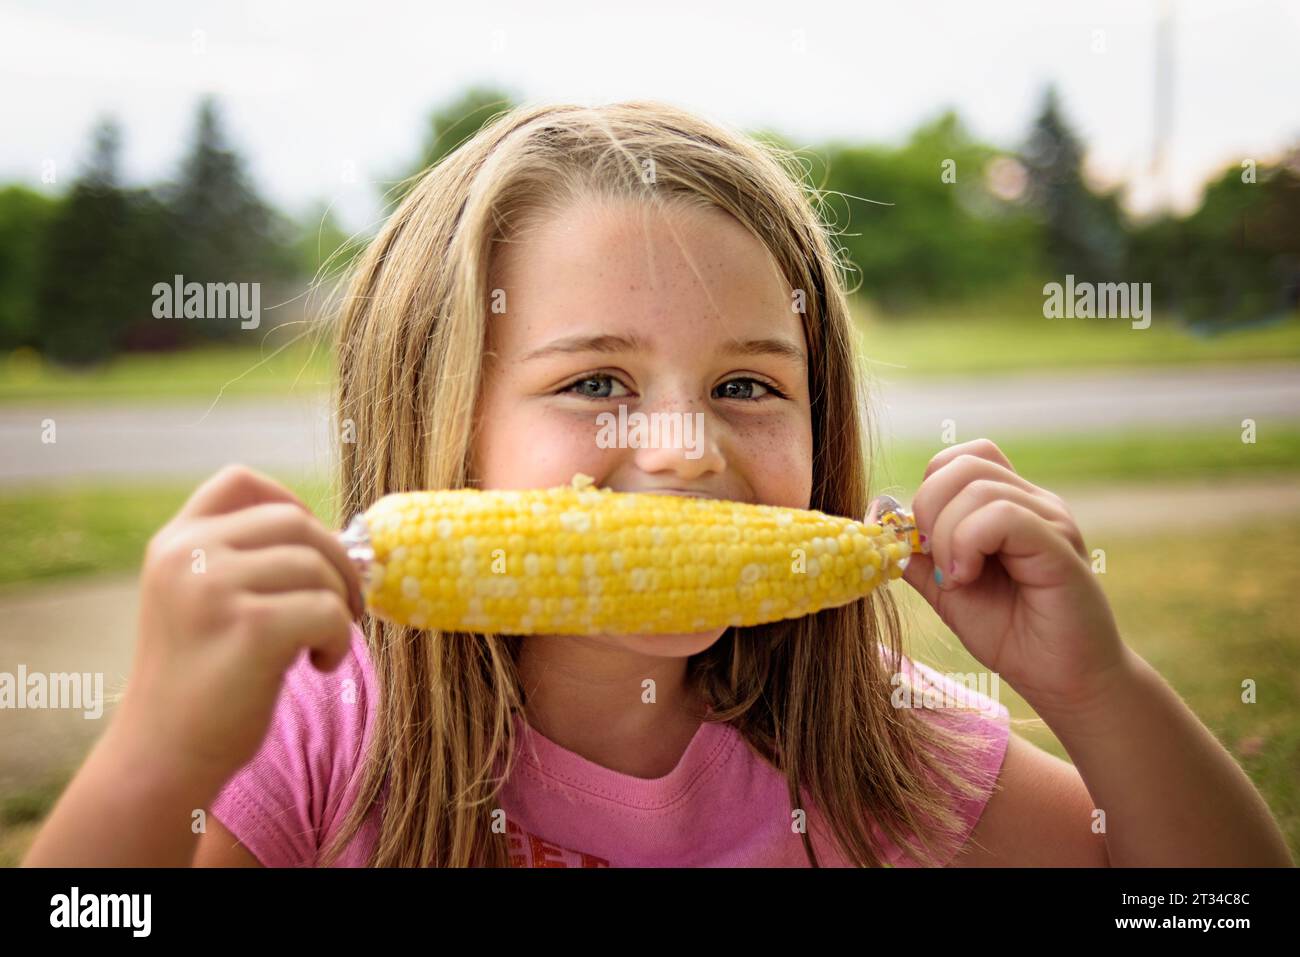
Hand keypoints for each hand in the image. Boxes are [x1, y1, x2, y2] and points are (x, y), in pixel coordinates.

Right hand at [116, 464, 361, 793]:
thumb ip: (245, 559)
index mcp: (174, 542)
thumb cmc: (200, 681)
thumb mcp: (201, 600)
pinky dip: (340, 640)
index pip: (239, 480)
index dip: (289, 502)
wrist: (162, 756)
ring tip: (323, 644)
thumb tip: (342, 538)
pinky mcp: (251, 628)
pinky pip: (328, 611)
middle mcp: (187, 555)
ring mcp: (215, 588)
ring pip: (317, 567)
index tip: (310, 547)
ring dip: (340, 606)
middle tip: (344, 606)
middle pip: (295, 522)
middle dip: (336, 561)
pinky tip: (320, 666)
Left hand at [898, 438, 1127, 712]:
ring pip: (978, 488)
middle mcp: (1034, 503)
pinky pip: (1003, 516)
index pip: (962, 459)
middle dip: (929, 508)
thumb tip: (883, 526)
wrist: (1065, 680)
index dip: (930, 489)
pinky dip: (968, 543)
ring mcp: (1051, 521)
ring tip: (954, 578)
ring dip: (947, 535)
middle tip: (934, 560)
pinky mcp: (1059, 546)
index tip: (923, 541)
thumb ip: (920, 558)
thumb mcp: (948, 592)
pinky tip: (965, 578)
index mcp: (1010, 505)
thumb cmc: (1013, 635)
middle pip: (964, 465)